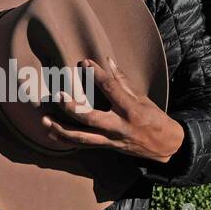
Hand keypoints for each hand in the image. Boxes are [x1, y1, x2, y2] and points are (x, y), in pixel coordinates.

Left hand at [40, 58, 183, 163]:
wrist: (165, 145)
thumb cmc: (155, 118)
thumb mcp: (143, 98)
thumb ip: (123, 81)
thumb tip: (108, 61)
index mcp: (131, 109)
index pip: (110, 89)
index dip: (96, 74)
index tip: (84, 62)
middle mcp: (119, 126)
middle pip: (90, 118)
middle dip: (72, 108)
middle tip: (58, 96)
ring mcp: (111, 139)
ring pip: (82, 138)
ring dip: (61, 130)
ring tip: (45, 120)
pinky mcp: (107, 148)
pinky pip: (83, 146)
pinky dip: (67, 140)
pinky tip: (52, 134)